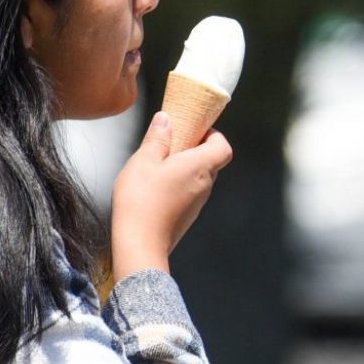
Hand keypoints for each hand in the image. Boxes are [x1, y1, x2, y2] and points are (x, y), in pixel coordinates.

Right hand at [110, 113, 231, 278]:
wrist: (139, 244)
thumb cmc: (141, 200)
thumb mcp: (144, 160)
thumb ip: (157, 138)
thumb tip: (165, 119)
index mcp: (200, 167)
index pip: (223, 147)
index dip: (214, 135)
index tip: (196, 129)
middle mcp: (204, 186)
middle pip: (211, 161)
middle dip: (195, 149)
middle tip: (173, 143)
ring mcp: (197, 204)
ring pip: (199, 178)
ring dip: (185, 168)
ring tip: (159, 165)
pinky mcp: (187, 216)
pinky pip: (189, 193)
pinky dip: (179, 184)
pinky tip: (156, 186)